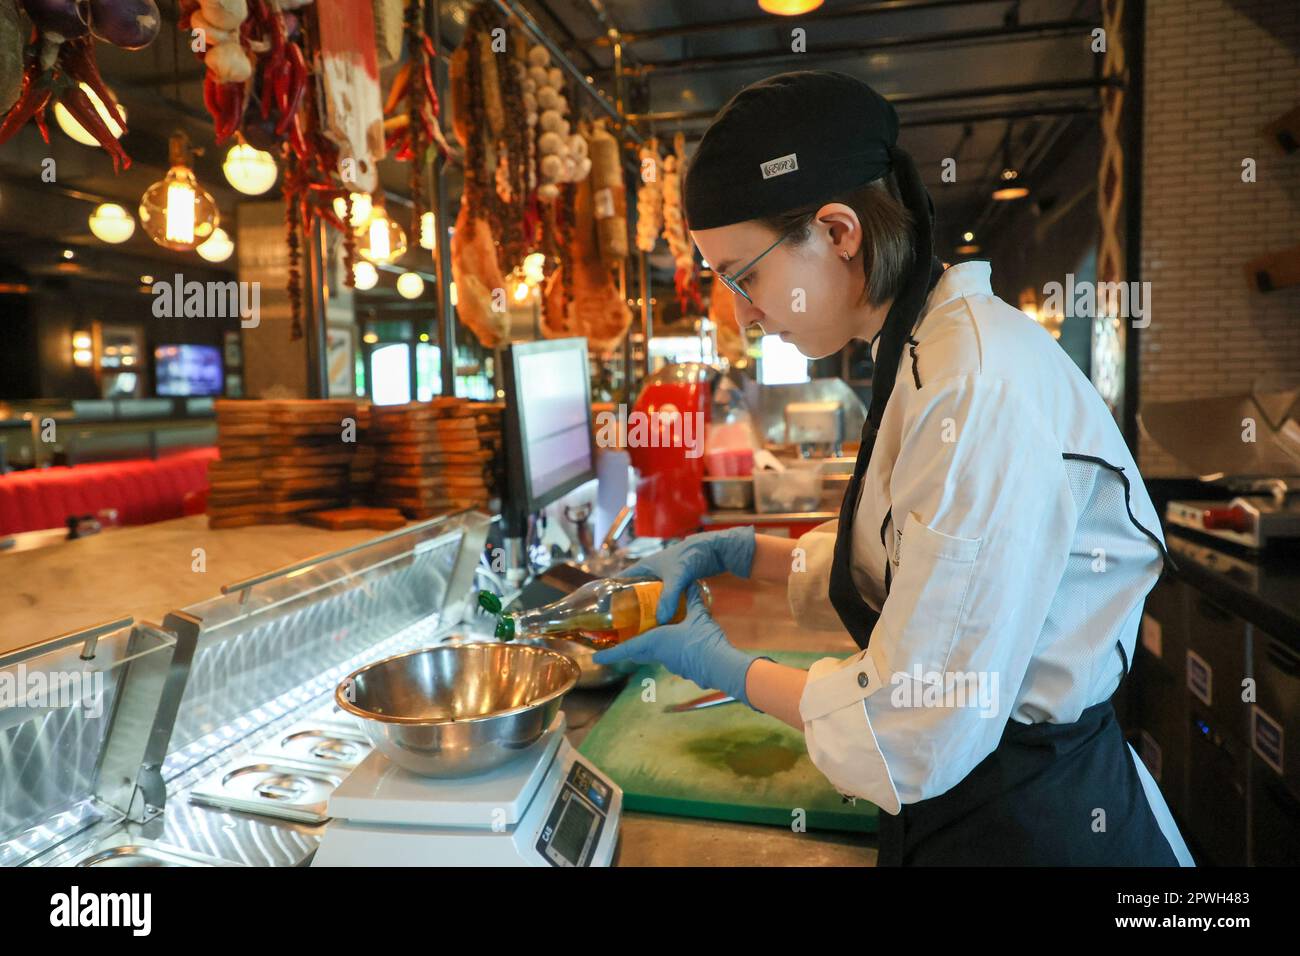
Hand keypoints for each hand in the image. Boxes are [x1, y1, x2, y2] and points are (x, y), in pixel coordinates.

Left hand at [592, 586, 765, 706]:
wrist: (721, 665)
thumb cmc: (703, 639)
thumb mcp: (697, 614)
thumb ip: (691, 598)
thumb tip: (691, 584)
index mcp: (655, 642)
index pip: (626, 649)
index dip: (609, 654)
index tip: (595, 657)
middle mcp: (659, 655)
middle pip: (638, 653)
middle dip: (629, 648)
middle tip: (621, 640)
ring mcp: (672, 665)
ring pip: (654, 656)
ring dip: (650, 648)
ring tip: (650, 635)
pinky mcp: (684, 669)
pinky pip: (670, 658)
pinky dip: (667, 650)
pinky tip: (677, 642)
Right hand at [617, 526, 755, 624]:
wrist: (714, 550)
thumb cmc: (692, 556)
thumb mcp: (678, 576)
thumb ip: (670, 597)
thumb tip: (662, 620)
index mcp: (644, 568)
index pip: (620, 582)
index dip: (611, 596)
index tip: (605, 614)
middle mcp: (651, 575)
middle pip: (634, 595)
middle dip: (629, 611)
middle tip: (624, 630)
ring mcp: (663, 582)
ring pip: (649, 601)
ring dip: (647, 613)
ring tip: (641, 632)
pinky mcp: (676, 588)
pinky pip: (663, 602)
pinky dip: (661, 612)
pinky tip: (662, 627)